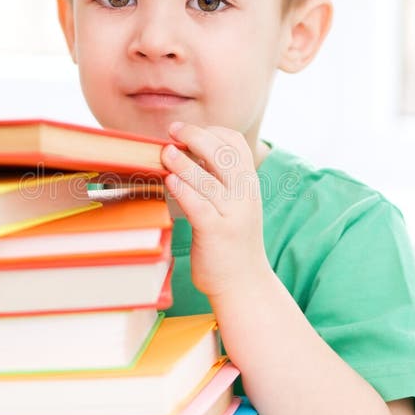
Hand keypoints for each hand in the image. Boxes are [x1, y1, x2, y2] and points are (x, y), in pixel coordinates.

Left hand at [161, 122, 269, 300]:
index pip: (235, 144)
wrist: (244, 283)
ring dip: (183, 162)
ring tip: (165, 152)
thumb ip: (219, 181)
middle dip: (196, 136)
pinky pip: (199, 205)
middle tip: (173, 131)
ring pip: (208, 178)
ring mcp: (232, 213)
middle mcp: (244, 195)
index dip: (211, 131)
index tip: (187, 130)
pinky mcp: (217, 232)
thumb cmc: (231, 243)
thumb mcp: (234, 205)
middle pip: (223, 154)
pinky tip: (169, 181)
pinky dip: (183, 190)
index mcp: (249, 184)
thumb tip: (186, 154)